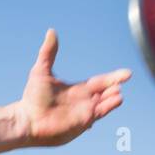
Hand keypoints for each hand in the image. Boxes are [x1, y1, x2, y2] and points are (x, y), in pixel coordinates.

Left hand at [13, 29, 130, 146]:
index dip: (114, 77)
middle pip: (106, 92)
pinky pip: (98, 114)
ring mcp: (84, 113)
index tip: (128, 73)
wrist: (27, 119)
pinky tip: (114, 101)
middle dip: (114, 87)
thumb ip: (48, 52)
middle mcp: (84, 101)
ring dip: (112, 98)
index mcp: (78, 90)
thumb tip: (51, 31)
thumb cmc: (32, 98)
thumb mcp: (41, 71)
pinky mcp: (82, 123)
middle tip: (121, 81)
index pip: (100, 82)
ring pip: (105, 104)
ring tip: (118, 92)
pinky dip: (107, 108)